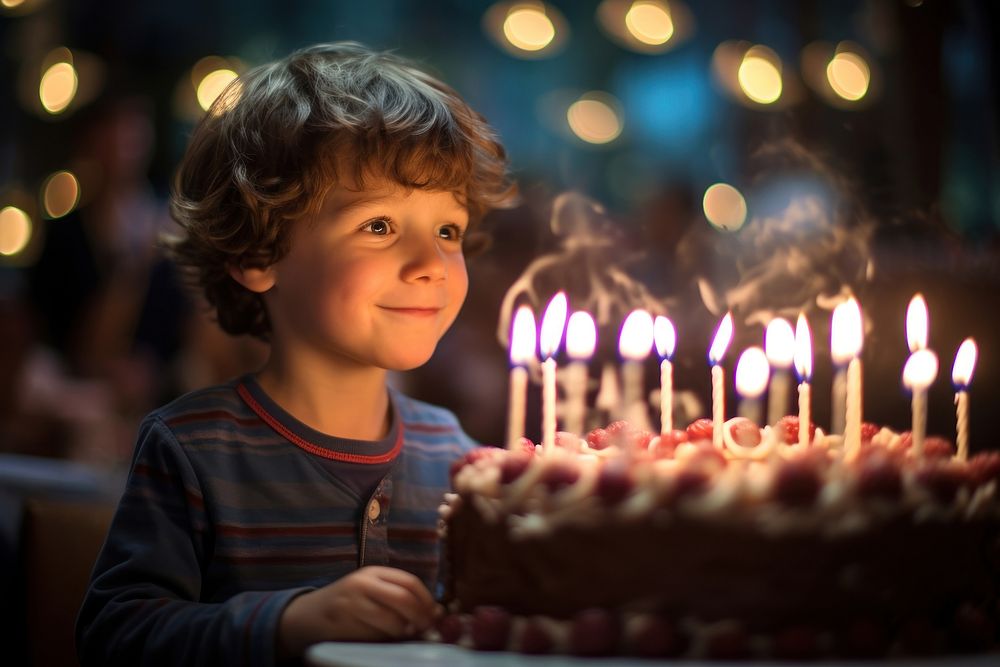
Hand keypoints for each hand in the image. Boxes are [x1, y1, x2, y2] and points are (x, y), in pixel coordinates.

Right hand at [277, 566, 439, 657]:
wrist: (305, 616)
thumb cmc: (347, 603)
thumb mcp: (370, 590)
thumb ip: (399, 596)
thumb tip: (437, 612)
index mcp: (372, 573)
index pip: (409, 582)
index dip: (427, 600)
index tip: (435, 615)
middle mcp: (361, 585)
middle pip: (403, 600)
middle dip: (420, 618)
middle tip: (425, 630)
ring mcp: (350, 606)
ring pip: (390, 623)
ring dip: (402, 633)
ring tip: (401, 635)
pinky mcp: (341, 627)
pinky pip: (373, 638)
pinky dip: (383, 643)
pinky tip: (382, 640)